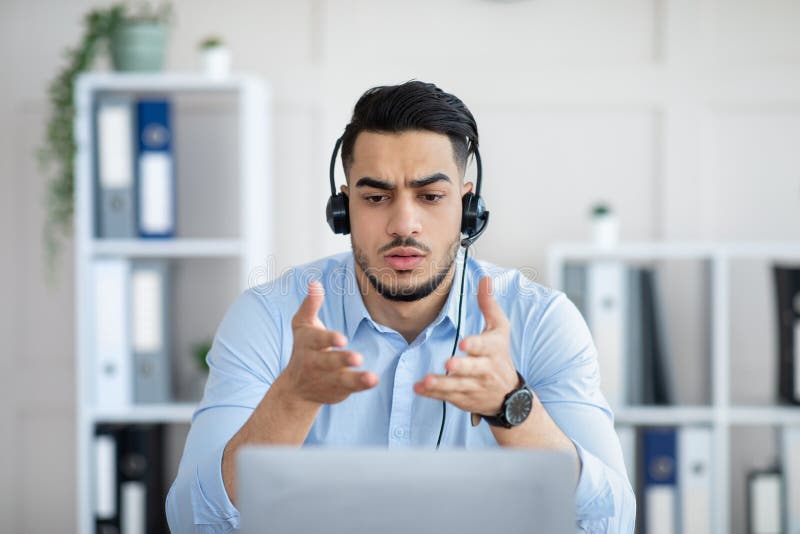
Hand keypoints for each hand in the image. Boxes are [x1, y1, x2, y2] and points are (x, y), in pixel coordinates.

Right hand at [280, 281, 378, 405]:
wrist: (296, 389)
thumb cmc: (304, 348)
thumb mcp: (303, 325)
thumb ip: (310, 305)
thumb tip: (315, 283)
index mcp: (309, 344)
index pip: (318, 340)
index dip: (329, 339)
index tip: (342, 339)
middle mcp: (317, 363)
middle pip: (329, 361)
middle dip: (342, 360)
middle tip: (357, 358)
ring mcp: (328, 378)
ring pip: (342, 379)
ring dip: (356, 378)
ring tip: (371, 377)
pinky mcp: (339, 390)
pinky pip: (351, 388)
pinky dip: (361, 385)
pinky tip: (373, 380)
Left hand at [413, 276, 518, 415]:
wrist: (508, 395)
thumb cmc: (500, 354)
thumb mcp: (500, 329)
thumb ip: (489, 305)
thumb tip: (484, 278)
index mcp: (493, 349)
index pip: (485, 346)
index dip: (476, 345)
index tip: (464, 343)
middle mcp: (485, 369)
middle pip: (473, 368)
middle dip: (462, 366)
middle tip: (449, 363)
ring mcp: (474, 386)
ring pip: (457, 386)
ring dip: (441, 384)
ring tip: (426, 380)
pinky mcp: (464, 399)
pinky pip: (447, 397)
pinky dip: (433, 395)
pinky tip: (419, 388)